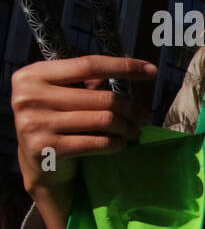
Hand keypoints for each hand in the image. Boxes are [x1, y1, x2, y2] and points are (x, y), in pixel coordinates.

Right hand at [12, 55, 156, 192]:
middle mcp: (28, 97)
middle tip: (144, 115)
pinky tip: (121, 143)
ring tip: (135, 131)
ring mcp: (34, 123)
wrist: (38, 164)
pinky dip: (117, 143)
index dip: (124, 66)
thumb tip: (135, 65)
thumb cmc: (57, 123)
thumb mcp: (66, 95)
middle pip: (102, 97)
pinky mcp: (46, 149)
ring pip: (104, 120)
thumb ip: (91, 81)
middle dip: (131, 107)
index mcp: (33, 75)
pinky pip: (98, 142)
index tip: (151, 70)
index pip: (88, 65)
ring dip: (128, 127)